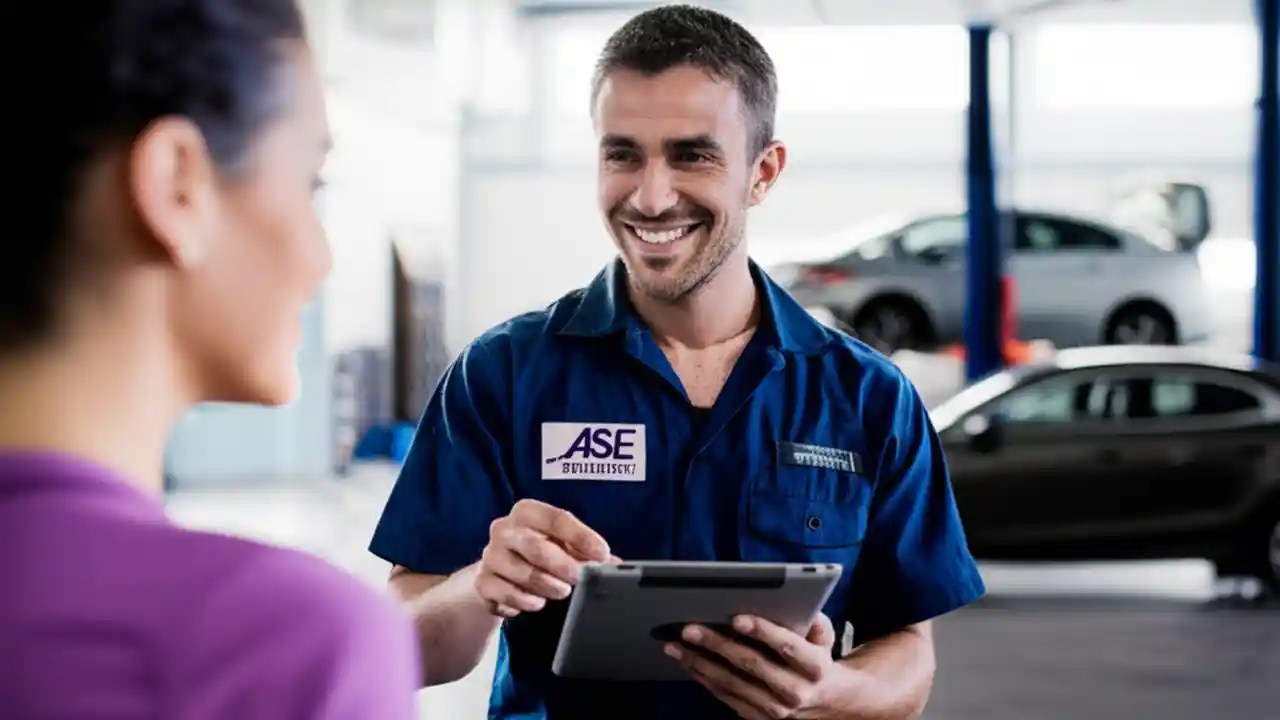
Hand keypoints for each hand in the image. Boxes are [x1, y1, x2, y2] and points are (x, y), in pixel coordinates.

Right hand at [475, 499, 614, 617]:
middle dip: (562, 565)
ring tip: (561, 591)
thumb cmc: (538, 553)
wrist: (498, 574)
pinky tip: (536, 602)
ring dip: (547, 585)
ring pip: (521, 572)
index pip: (556, 518)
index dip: (582, 536)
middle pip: (535, 546)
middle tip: (579, 578)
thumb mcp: (562, 546)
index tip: (602, 553)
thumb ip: (586, 552)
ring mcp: (490, 555)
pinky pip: (505, 594)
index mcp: (527, 511)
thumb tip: (614, 564)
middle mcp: (504, 529)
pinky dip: (525, 601)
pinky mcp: (481, 582)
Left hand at [666, 613, 848, 719]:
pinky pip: (725, 696)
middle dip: (717, 644)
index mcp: (814, 667)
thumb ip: (817, 623)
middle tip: (690, 629)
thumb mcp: (825, 640)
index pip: (787, 647)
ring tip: (676, 646)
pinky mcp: (757, 718)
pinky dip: (703, 678)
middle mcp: (794, 690)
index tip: (737, 618)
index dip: (762, 631)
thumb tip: (804, 609)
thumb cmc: (816, 660)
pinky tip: (687, 662)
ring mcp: (774, 709)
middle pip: (751, 664)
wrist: (825, 703)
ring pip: (731, 682)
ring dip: (700, 663)